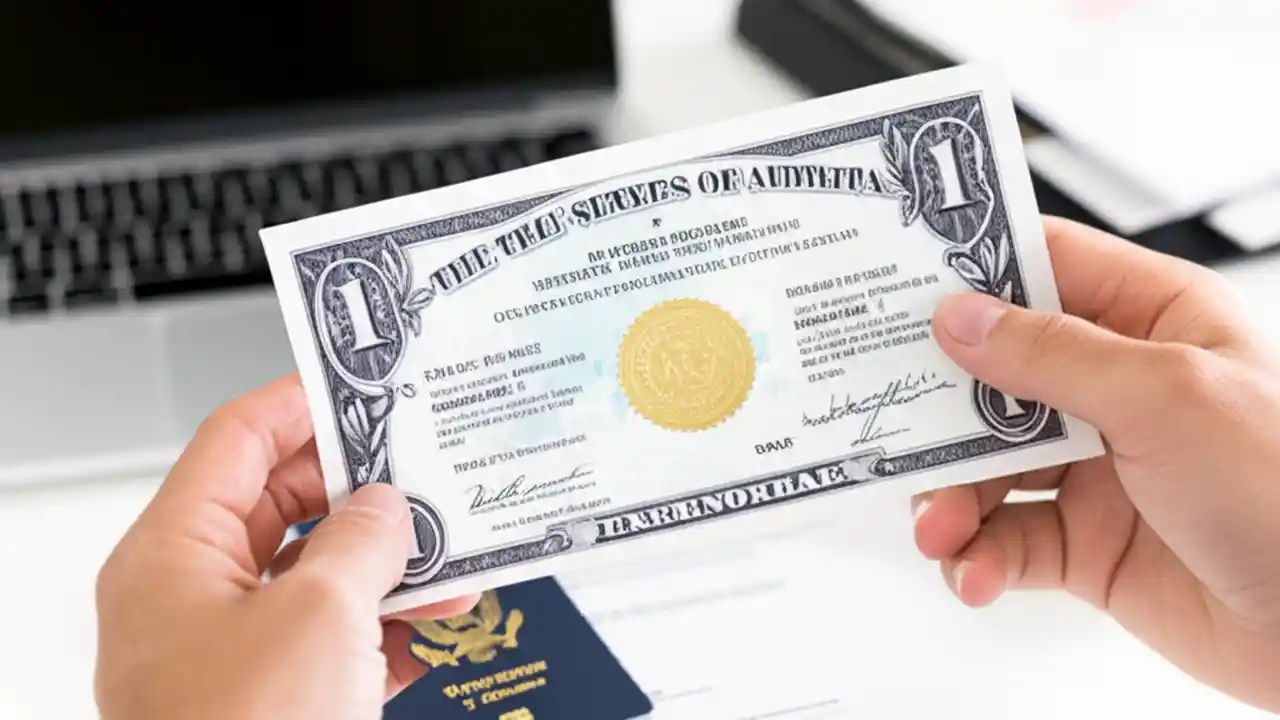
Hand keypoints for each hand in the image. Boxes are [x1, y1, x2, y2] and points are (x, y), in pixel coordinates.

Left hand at [94, 375, 476, 719]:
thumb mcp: (319, 615)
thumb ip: (361, 540)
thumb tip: (386, 508)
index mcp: (174, 555)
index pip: (237, 439)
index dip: (306, 403)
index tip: (371, 388)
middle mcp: (194, 597)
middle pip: (283, 505)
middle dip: (365, 490)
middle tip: (431, 470)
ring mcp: (231, 653)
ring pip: (317, 575)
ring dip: (389, 562)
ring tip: (454, 551)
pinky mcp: (272, 701)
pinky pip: (332, 639)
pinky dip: (385, 627)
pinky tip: (438, 623)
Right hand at [915, 217, 1279, 710]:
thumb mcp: (1165, 394)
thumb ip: (1051, 354)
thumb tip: (960, 317)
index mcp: (1154, 320)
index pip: (1044, 268)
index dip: (972, 269)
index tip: (898, 280)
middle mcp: (1119, 388)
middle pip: (994, 373)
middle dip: (938, 405)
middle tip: (889, 417)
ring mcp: (1098, 466)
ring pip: (985, 463)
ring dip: (949, 495)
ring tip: (939, 525)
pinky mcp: (1086, 542)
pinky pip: (1005, 538)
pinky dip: (977, 556)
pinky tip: (974, 570)